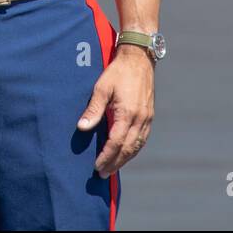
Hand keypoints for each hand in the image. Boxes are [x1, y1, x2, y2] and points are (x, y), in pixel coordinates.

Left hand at [77, 44, 153, 177]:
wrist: (139, 58)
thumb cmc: (118, 72)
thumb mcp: (101, 88)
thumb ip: (93, 109)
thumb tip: (82, 127)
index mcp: (128, 113)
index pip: (116, 142)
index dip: (106, 156)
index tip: (96, 166)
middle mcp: (140, 118)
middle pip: (128, 148)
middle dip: (115, 163)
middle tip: (103, 174)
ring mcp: (147, 117)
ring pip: (137, 145)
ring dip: (125, 159)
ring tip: (113, 168)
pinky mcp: (149, 115)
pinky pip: (143, 138)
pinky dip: (135, 149)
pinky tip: (127, 153)